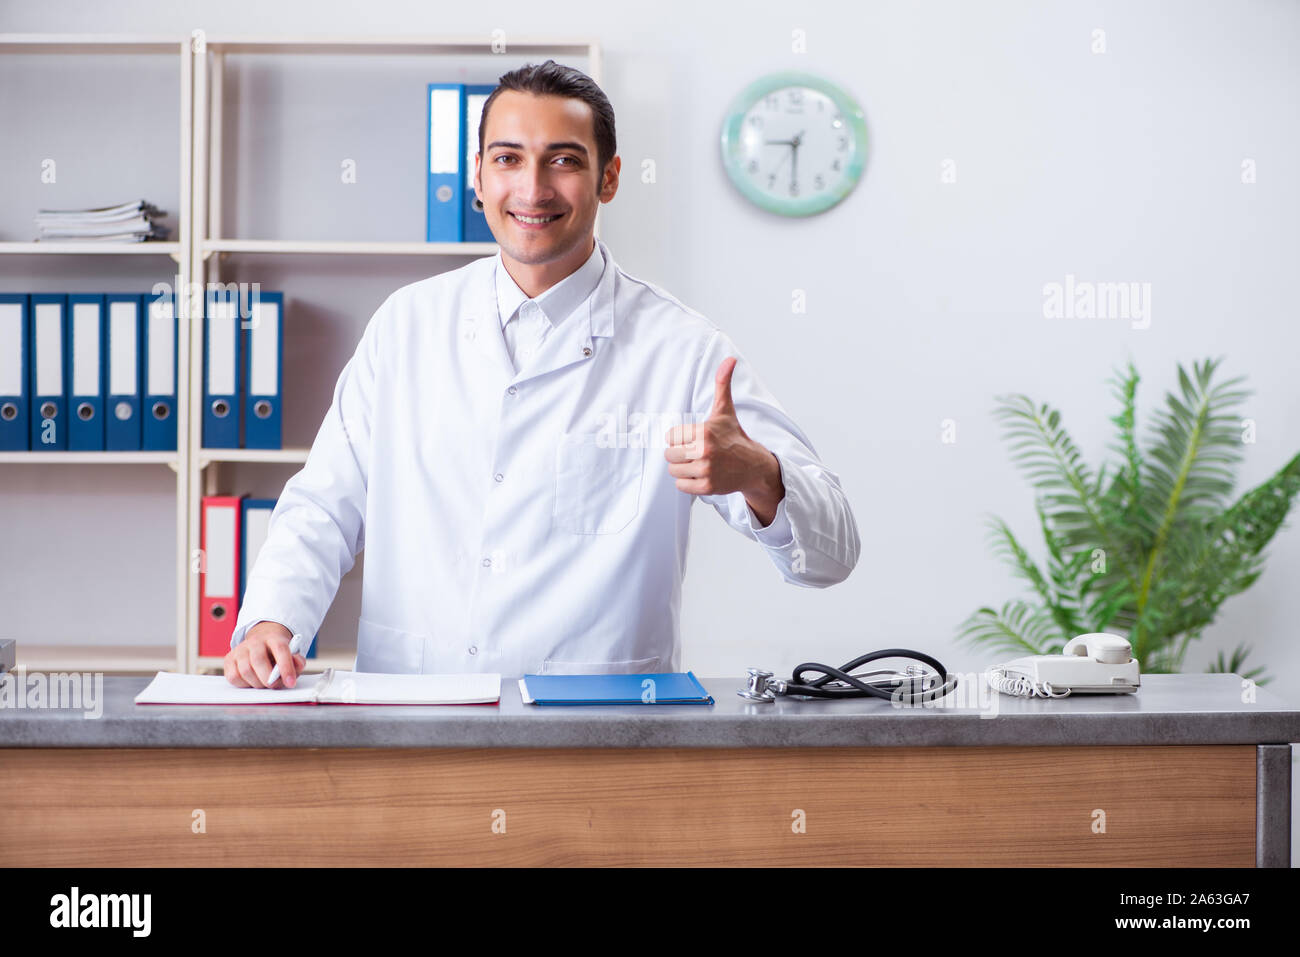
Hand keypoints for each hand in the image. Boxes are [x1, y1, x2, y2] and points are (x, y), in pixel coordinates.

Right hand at [224, 621, 305, 688]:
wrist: (262, 643)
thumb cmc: (278, 654)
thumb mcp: (292, 656)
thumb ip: (297, 662)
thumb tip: (297, 666)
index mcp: (274, 638)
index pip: (280, 650)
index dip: (286, 667)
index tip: (291, 683)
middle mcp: (255, 641)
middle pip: (258, 661)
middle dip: (268, 679)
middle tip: (274, 686)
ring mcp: (240, 649)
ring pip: (245, 670)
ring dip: (256, 683)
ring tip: (264, 684)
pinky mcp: (229, 659)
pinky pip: (233, 676)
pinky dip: (243, 684)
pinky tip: (251, 682)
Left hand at [664, 356, 783, 523]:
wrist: (754, 466)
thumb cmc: (734, 436)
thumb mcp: (725, 411)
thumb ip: (722, 384)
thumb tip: (730, 359)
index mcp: (704, 432)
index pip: (670, 437)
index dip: (680, 438)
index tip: (694, 439)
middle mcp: (704, 452)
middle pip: (669, 455)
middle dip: (680, 454)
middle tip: (696, 452)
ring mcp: (706, 471)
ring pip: (674, 471)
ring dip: (683, 469)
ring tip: (700, 463)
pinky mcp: (707, 487)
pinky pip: (681, 486)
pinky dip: (688, 483)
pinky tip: (702, 475)